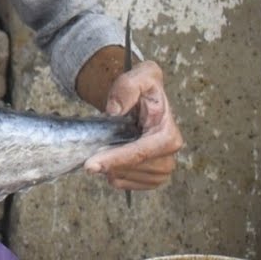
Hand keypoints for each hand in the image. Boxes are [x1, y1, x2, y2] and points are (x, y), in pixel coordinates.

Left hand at [84, 60, 182, 190]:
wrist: (140, 96)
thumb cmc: (143, 85)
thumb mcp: (140, 75)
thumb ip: (127, 87)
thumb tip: (114, 110)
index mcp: (168, 132)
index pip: (143, 152)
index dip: (117, 159)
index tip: (92, 165)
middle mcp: (170, 152)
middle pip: (137, 168)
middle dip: (112, 165)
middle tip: (90, 158)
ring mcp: (163, 165)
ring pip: (133, 179)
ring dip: (114, 171)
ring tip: (102, 156)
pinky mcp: (153, 174)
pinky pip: (132, 185)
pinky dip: (118, 178)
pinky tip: (110, 165)